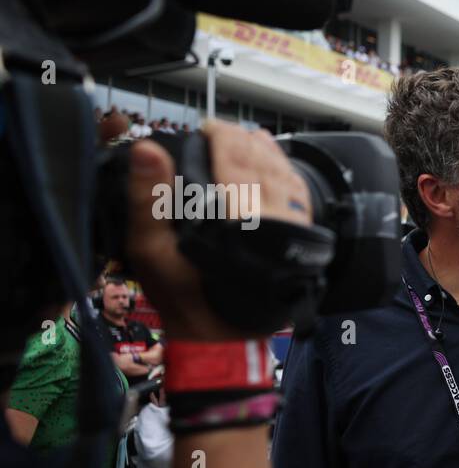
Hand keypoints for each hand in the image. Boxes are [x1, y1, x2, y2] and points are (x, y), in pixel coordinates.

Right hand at [126, 120, 312, 340]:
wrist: (216, 341)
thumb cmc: (180, 298)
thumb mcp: (150, 251)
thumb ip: (148, 199)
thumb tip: (147, 149)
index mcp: (238, 222)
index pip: (236, 164)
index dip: (224, 138)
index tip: (210, 126)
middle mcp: (272, 225)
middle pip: (265, 169)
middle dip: (246, 144)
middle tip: (226, 129)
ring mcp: (291, 237)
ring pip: (288, 184)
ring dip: (272, 157)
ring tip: (254, 138)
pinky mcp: (299, 249)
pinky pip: (300, 204)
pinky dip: (291, 180)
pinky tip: (281, 169)